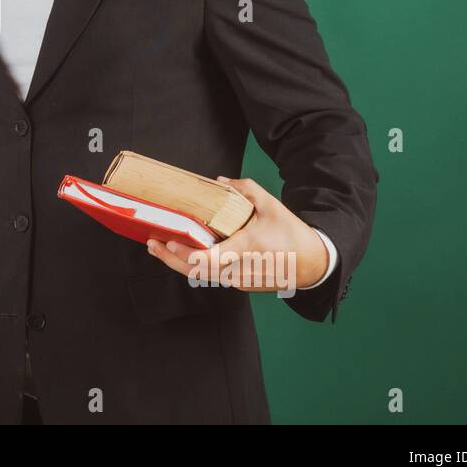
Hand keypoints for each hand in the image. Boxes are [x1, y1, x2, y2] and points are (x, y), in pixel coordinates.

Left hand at [146, 175, 327, 290]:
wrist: (313, 263)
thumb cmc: (292, 234)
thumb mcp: (271, 205)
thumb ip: (245, 190)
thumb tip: (219, 182)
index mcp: (247, 248)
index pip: (208, 259)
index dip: (184, 254)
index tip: (167, 241)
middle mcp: (240, 269)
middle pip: (197, 271)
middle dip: (170, 259)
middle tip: (152, 244)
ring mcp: (239, 279)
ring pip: (203, 276)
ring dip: (180, 263)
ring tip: (161, 248)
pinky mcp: (240, 284)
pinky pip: (213, 276)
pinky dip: (195, 266)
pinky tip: (183, 254)